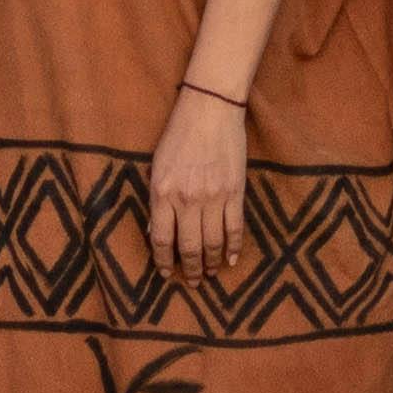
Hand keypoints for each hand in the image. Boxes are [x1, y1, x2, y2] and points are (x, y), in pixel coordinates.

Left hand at [148, 84, 248, 286]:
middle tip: (193, 283)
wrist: (210, 110)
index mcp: (162, 192)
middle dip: (191, 269)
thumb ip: (158, 199)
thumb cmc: (178, 135)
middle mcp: (187, 200)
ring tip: (210, 274)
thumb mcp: (157, 166)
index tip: (167, 274)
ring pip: (213, 243)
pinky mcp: (235, 192)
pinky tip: (232, 260)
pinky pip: (235, 228)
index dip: (164, 261)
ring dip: (212, 263)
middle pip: (189, 247)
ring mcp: (213, 198)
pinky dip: (234, 248)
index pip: (161, 239)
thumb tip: (158, 231)